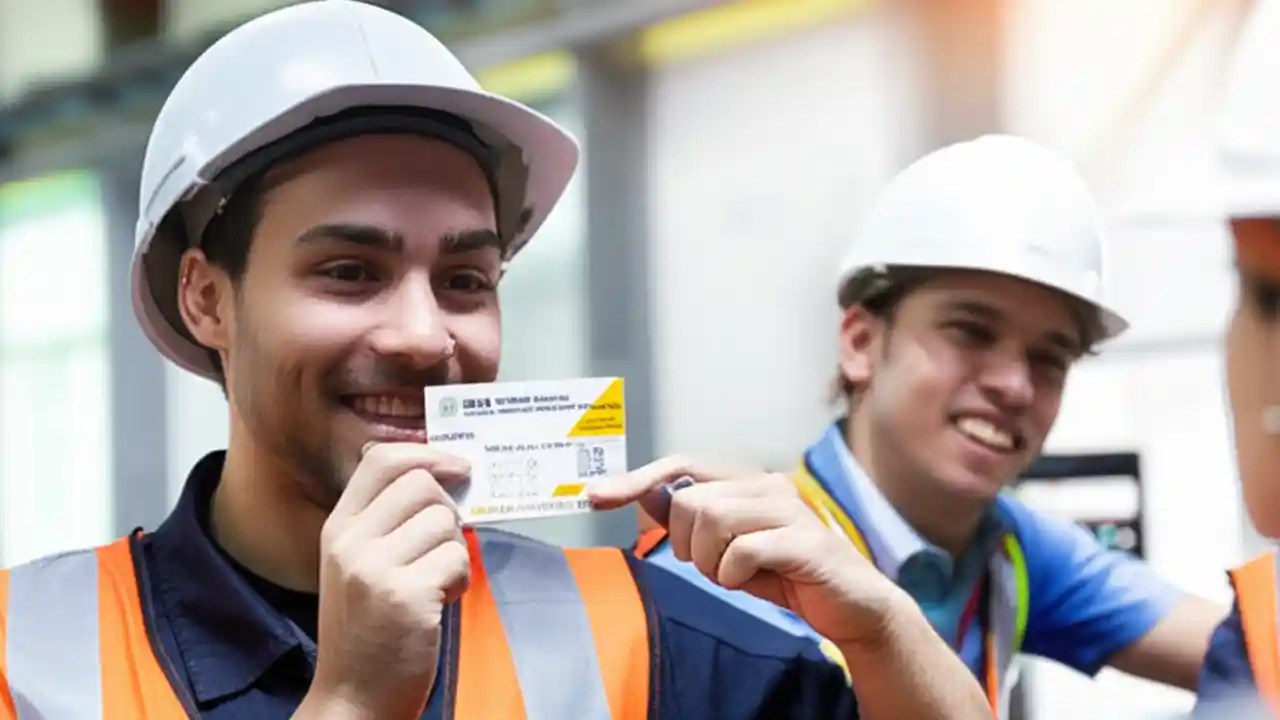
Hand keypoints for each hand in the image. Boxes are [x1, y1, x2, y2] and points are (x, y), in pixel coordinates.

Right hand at [302, 442, 471, 719]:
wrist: (353, 699)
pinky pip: (458, 558)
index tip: (456, 467)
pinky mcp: (406, 597)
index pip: (381, 459)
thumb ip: (387, 522)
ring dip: (455, 551)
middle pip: (422, 484)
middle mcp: (350, 542)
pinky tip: (441, 601)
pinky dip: (460, 579)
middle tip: (442, 546)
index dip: (427, 453)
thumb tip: (441, 477)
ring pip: (446, 522)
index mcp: (338, 529)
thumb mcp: (359, 566)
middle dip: (448, 511)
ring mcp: (375, 569)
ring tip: (436, 582)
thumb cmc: (367, 632)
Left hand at [590, 455, 908, 646]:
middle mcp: (768, 484)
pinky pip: (742, 551)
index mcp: (747, 481)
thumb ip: (692, 520)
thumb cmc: (785, 575)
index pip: (682, 465)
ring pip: (711, 520)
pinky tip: (755, 580)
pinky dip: (735, 574)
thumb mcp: (727, 549)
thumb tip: (646, 495)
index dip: (637, 479)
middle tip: (715, 566)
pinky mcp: (804, 540)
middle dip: (688, 544)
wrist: (851, 607)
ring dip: (712, 561)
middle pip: (689, 500)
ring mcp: (789, 509)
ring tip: (736, 575)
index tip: (596, 496)